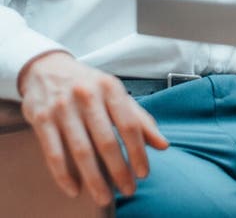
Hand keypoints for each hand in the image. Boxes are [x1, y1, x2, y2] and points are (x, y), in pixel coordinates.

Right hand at [19, 51, 168, 207]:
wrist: (48, 69)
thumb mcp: (115, 93)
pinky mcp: (42, 119)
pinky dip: (64, 176)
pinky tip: (75, 190)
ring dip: (95, 179)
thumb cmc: (88, 85)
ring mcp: (63, 107)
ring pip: (81, 151)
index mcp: (110, 87)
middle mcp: (87, 95)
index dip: (138, 151)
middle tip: (128, 190)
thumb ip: (139, 118)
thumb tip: (163, 145)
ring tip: (105, 197)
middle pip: (106, 141)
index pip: (129, 123)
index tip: (144, 173)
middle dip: (119, 170)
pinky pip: (54, 153)